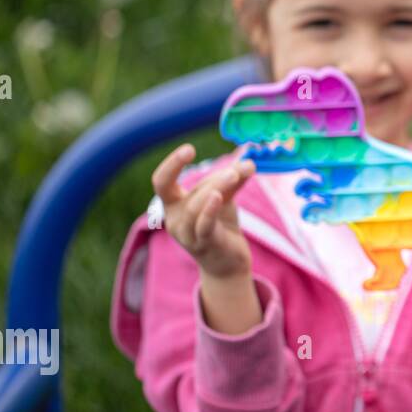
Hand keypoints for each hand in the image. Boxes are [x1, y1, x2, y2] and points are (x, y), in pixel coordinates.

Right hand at [151, 144, 255, 280]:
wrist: (228, 263)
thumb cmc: (221, 227)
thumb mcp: (225, 199)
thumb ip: (233, 182)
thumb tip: (249, 162)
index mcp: (174, 204)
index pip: (161, 182)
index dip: (171, 164)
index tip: (189, 148)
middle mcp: (174, 219)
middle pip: (175, 190)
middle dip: (189, 172)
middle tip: (229, 167)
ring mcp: (186, 234)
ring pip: (194, 206)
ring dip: (215, 187)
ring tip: (235, 175)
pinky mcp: (203, 244)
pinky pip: (203, 225)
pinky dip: (210, 209)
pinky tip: (218, 196)